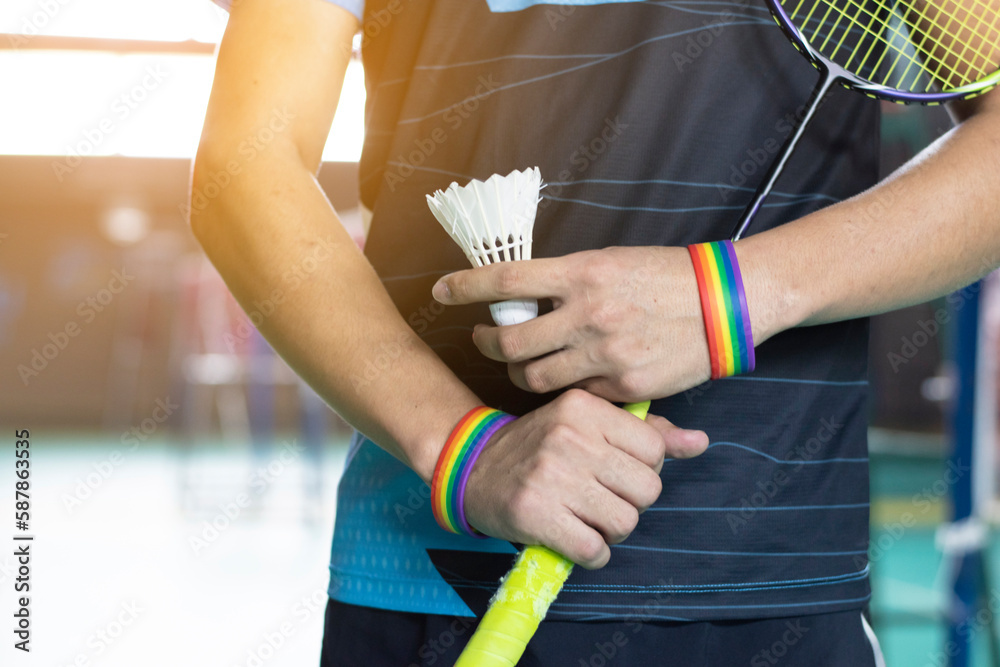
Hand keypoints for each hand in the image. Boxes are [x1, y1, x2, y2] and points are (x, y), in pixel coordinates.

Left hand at [432, 246, 710, 402]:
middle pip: (511, 342)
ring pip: (535, 377)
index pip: (507, 279)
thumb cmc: (664, 276)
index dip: (465, 286)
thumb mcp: (610, 262)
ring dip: (520, 373)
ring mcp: (606, 353)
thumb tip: (522, 295)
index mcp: (583, 273)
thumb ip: (565, 280)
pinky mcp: (624, 385)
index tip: (442, 290)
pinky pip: (576, 394)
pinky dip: (565, 388)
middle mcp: (589, 314)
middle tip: (486, 340)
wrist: (724, 302)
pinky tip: (572, 375)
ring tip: (524, 363)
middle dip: (488, 345)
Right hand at [463, 389, 707, 568]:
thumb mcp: (587, 425)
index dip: (642, 470)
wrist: (473, 468)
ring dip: (611, 532)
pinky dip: (591, 553)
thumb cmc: (540, 447)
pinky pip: (594, 549)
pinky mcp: (534, 514)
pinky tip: (573, 539)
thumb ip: (646, 433)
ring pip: (625, 522)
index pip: (655, 451)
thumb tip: (700, 442)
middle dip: (630, 504)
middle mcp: (568, 436)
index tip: (615, 473)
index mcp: (584, 408)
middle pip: (646, 490)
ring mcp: (549, 475)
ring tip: (586, 519)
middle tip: (600, 500)